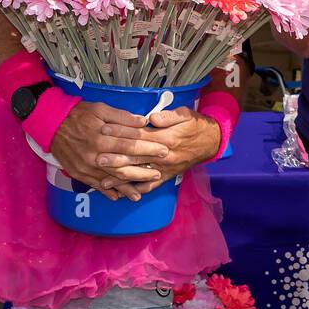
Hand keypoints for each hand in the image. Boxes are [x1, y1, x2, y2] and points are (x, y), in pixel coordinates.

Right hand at [49, 101, 166, 201]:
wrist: (50, 123)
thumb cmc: (77, 114)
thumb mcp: (101, 109)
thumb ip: (122, 117)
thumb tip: (143, 122)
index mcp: (102, 137)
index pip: (131, 145)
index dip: (149, 149)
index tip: (164, 150)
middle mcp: (95, 154)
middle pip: (124, 165)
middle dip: (143, 171)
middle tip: (158, 173)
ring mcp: (86, 166)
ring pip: (111, 179)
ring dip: (126, 187)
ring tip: (140, 193)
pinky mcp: (78, 172)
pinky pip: (95, 184)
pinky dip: (107, 191)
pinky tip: (117, 196)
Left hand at [93, 108, 223, 198]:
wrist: (211, 142)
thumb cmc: (196, 125)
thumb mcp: (185, 114)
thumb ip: (168, 116)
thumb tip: (152, 118)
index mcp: (166, 138)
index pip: (139, 136)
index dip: (121, 133)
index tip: (104, 130)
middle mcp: (164, 156)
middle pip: (136, 158)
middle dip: (115, 159)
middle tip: (97, 159)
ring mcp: (165, 168)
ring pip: (140, 175)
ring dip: (121, 179)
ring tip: (103, 182)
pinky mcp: (167, 176)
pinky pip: (151, 186)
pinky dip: (137, 191)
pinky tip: (123, 194)